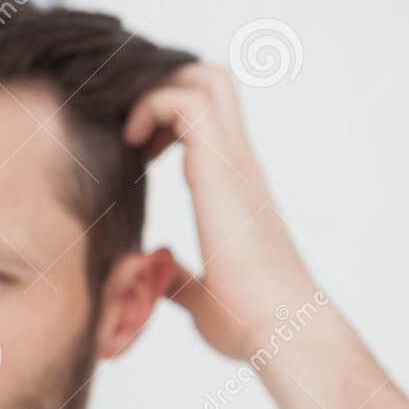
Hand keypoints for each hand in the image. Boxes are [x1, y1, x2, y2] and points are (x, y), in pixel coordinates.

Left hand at [124, 64, 319, 360]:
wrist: (279, 328)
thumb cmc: (248, 320)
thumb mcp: (201, 297)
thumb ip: (180, 280)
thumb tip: (159, 271)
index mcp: (235, 187)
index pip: (210, 116)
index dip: (168, 115)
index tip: (138, 149)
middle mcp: (239, 165)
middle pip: (211, 80)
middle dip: (161, 87)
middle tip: (129, 130)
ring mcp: (234, 162)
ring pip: (203, 80)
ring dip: (155, 92)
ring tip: (129, 134)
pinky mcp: (221, 169)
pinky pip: (186, 103)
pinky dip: (153, 106)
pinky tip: (132, 142)